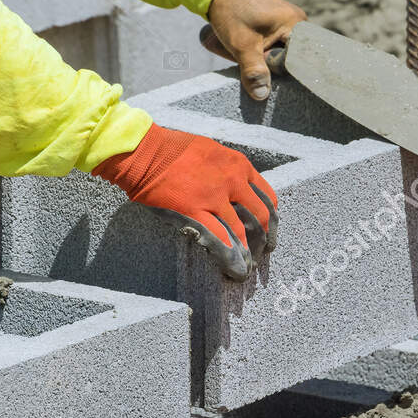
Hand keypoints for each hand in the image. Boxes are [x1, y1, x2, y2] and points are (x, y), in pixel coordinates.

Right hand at [92, 123, 277, 279]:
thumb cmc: (174, 148)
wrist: (146, 151)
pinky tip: (231, 267)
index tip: (267, 229)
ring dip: (247, 253)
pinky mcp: (195, 212)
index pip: (267, 196)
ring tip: (246, 268)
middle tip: (262, 252)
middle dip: (264, 238)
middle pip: (260, 216)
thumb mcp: (212, 150)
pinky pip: (218, 238)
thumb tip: (237, 187)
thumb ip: (228, 169)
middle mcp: (233, 182)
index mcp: (239, 165)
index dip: (270, 217)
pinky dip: (228, 255)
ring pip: (241, 232)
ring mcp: (215, 198)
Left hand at [201, 0, 306, 100]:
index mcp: (297, 24)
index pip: (301, 60)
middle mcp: (298, 21)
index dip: (285, 73)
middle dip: (274, 66)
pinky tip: (253, 50)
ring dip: (267, 59)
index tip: (271, 78)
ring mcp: (288, 21)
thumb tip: (262, 96)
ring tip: (251, 52)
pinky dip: (265, 51)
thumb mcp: (242, 45)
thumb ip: (253, 71)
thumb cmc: (231, 12)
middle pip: (293, 57)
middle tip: (256, 62)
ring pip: (282, 52)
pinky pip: (277, 45)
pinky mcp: (278, 23)